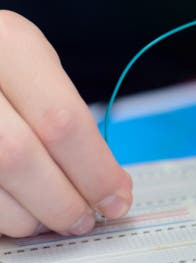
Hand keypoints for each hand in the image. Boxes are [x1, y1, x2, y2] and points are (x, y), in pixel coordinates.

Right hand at [0, 10, 130, 236]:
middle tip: (86, 218)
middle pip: (21, 157)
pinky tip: (17, 211)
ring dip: (30, 217)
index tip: (117, 198)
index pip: (62, 121)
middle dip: (64, 201)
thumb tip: (109, 185)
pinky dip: (2, 215)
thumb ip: (66, 118)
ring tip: (53, 217)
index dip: (96, 171)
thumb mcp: (32, 65)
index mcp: (8, 44)